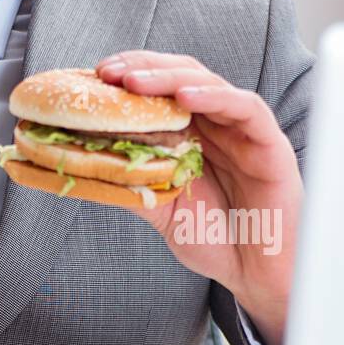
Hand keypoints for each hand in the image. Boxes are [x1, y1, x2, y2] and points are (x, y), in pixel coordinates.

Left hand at [95, 52, 300, 338]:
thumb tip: (73, 165)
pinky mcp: (270, 143)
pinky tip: (186, 98)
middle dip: (141, 68)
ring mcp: (244, 129)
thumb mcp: (158, 206)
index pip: (159, 86)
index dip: (128, 74)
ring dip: (168, 77)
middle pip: (180, 74)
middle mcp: (217, 122)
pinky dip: (215, 97)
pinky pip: (245, 108)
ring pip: (208, 84)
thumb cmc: (214, 238)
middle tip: (107, 72)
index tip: (94, 76)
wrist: (256, 275)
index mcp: (191, 130)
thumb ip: (127, 181)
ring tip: (134, 81)